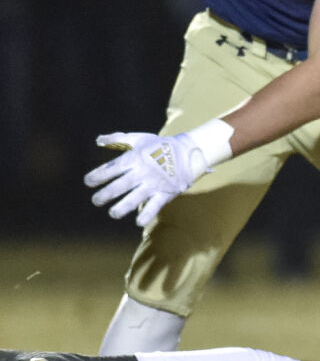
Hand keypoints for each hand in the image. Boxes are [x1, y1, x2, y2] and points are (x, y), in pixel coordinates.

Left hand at [84, 120, 232, 226]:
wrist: (189, 152)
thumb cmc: (161, 146)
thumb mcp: (140, 139)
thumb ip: (118, 139)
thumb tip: (98, 141)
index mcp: (134, 158)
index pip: (111, 169)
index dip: (98, 176)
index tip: (88, 182)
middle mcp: (142, 172)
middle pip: (120, 186)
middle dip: (105, 195)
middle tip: (96, 201)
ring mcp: (154, 184)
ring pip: (134, 198)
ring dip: (122, 207)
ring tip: (112, 213)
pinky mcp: (165, 193)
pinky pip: (155, 206)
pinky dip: (146, 215)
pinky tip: (138, 222)